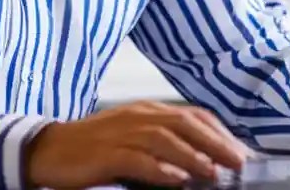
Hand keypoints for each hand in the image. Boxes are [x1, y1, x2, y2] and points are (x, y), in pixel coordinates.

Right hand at [24, 101, 249, 188]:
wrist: (49, 149)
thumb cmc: (95, 146)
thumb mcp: (134, 136)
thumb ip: (164, 141)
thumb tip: (202, 158)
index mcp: (148, 109)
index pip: (193, 115)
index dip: (220, 132)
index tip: (240, 151)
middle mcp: (139, 116)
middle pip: (185, 124)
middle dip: (215, 143)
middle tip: (238, 162)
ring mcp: (121, 133)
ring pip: (165, 140)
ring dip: (192, 156)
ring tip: (214, 172)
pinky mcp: (105, 154)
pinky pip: (136, 160)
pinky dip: (159, 170)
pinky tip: (178, 180)